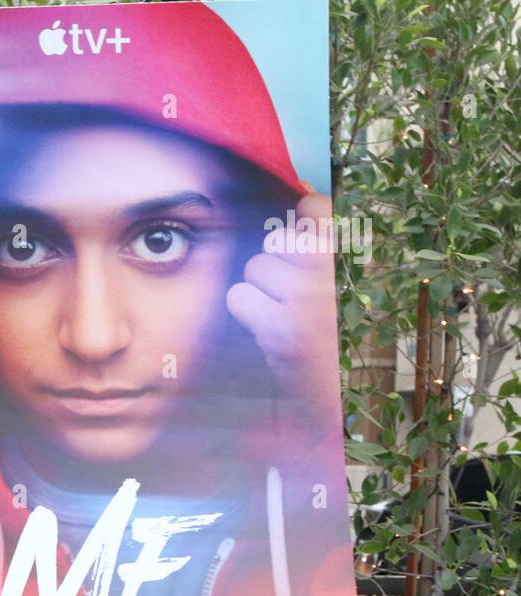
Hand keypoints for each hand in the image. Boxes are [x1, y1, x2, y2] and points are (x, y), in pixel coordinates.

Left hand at [226, 187, 343, 442]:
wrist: (331, 406)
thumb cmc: (331, 341)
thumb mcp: (338, 285)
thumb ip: (321, 237)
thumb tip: (305, 189)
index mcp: (356, 265)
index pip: (317, 208)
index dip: (302, 213)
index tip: (300, 220)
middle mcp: (340, 279)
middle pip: (276, 240)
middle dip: (274, 264)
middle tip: (291, 297)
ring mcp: (312, 303)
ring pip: (255, 266)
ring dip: (258, 289)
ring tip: (281, 315)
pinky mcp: (285, 330)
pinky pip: (239, 296)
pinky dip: (245, 312)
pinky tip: (265, 331)